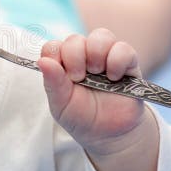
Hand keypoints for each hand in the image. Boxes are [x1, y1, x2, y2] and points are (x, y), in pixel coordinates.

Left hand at [37, 28, 145, 155]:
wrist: (110, 135)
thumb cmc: (82, 117)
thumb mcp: (61, 105)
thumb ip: (53, 83)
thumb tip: (42, 61)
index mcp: (62, 65)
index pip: (53, 47)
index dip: (56, 57)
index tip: (63, 77)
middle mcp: (83, 57)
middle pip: (75, 39)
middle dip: (75, 58)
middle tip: (79, 79)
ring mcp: (105, 57)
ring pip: (101, 35)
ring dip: (96, 54)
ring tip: (98, 74)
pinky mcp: (128, 63)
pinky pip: (124, 48)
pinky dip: (117, 61)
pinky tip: (114, 78)